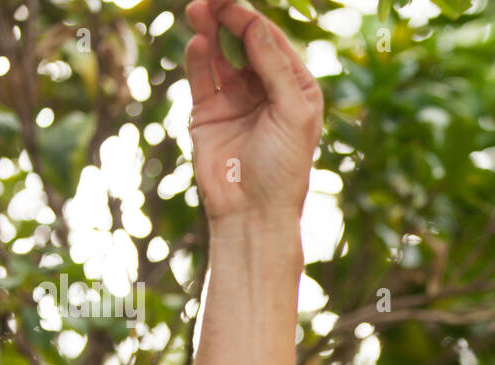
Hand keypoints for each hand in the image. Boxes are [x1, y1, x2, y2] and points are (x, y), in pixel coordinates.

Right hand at [183, 0, 323, 223]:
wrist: (252, 213)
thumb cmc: (283, 168)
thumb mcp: (291, 114)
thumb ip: (275, 68)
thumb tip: (254, 25)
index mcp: (296, 88)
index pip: (272, 41)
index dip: (252, 18)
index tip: (231, 1)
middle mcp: (267, 89)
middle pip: (245, 41)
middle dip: (229, 18)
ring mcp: (236, 99)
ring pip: (220, 54)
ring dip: (210, 31)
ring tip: (198, 10)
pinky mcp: (209, 112)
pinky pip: (201, 76)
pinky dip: (198, 57)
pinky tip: (198, 43)